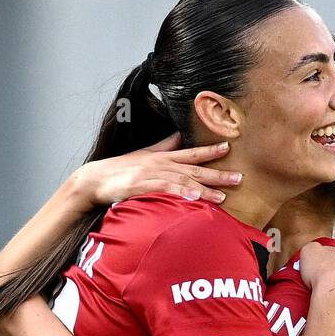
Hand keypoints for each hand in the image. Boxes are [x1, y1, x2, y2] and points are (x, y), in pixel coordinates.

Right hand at [67, 132, 240, 207]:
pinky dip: (179, 194)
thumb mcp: (145, 155)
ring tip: (222, 197)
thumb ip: (165, 147)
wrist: (94, 179)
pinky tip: (192, 198)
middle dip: (218, 173)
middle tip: (239, 178)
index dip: (210, 150)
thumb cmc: (120, 169)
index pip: (191, 153)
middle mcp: (160, 164)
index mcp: (162, 157)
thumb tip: (180, 136)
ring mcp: (151, 175)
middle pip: (194, 169)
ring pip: (183, 181)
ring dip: (204, 189)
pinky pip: (164, 190)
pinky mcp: (141, 187)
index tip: (229, 147)